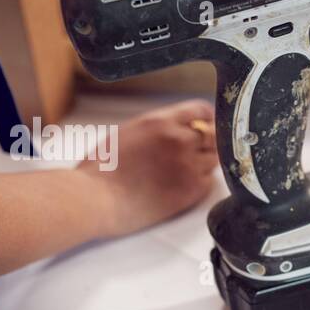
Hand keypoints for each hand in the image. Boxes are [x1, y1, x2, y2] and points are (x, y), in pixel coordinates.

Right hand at [77, 99, 218, 237]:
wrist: (96, 199)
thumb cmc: (102, 168)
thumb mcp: (129, 131)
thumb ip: (158, 128)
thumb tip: (178, 128)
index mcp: (161, 121)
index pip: (201, 110)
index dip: (206, 119)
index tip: (206, 125)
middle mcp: (179, 139)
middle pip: (213, 135)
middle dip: (207, 142)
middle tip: (196, 151)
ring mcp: (189, 165)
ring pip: (214, 158)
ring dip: (204, 162)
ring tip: (183, 170)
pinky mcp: (192, 190)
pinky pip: (209, 181)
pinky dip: (201, 181)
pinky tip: (183, 184)